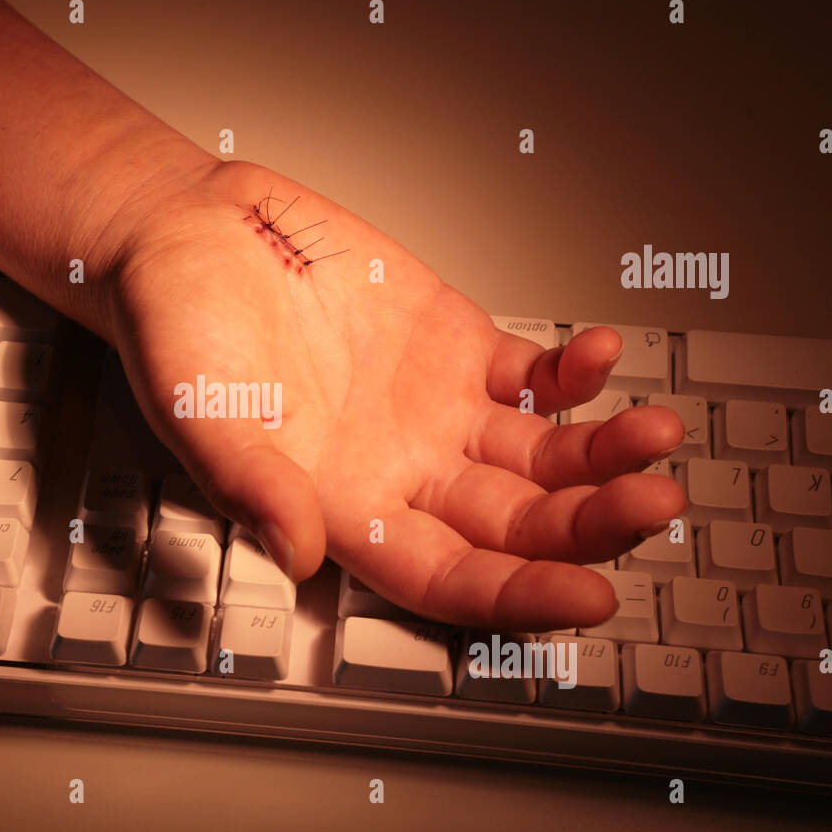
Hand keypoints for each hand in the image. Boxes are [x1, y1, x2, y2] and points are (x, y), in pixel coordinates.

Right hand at [108, 160, 685, 630]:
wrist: (190, 235)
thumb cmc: (178, 328)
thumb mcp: (197, 410)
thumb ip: (247, 482)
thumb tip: (297, 553)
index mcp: (342, 507)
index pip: (446, 576)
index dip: (516, 596)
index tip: (585, 597)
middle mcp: (400, 470)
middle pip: (515, 524)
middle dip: (588, 523)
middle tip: (650, 505)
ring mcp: (434, 408)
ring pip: (541, 455)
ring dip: (602, 453)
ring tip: (653, 435)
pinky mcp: (452, 342)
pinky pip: (531, 375)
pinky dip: (572, 372)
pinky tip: (598, 357)